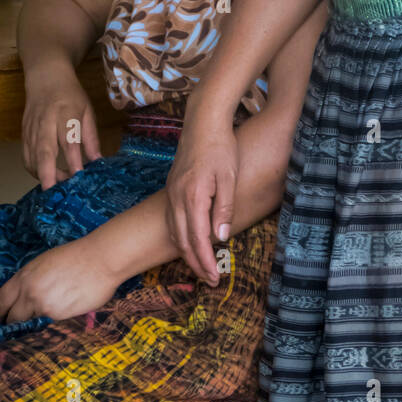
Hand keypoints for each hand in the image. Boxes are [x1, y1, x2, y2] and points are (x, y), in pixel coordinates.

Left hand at [0, 237, 121, 324]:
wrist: (101, 260)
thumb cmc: (76, 256)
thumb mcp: (45, 263)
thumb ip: (30, 280)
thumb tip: (22, 297)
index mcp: (24, 277)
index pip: (0, 301)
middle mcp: (30, 294)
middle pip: (12, 318)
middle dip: (13, 323)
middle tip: (16, 325)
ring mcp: (44, 307)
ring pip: (31, 323)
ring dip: (35, 322)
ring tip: (45, 316)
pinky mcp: (59, 317)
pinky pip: (48, 325)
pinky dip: (51, 322)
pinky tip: (60, 314)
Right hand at [22, 69, 101, 188]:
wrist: (45, 78)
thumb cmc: (70, 94)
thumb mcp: (87, 111)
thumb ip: (91, 137)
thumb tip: (98, 161)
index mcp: (65, 114)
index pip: (69, 141)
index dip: (73, 160)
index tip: (79, 176)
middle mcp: (45, 123)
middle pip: (44, 151)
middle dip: (48, 173)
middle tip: (55, 193)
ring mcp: (31, 129)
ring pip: (32, 157)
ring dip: (43, 175)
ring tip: (57, 187)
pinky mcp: (23, 134)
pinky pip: (26, 156)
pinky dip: (34, 170)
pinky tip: (45, 176)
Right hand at [165, 111, 239, 285]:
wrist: (202, 121)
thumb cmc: (221, 147)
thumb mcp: (229, 178)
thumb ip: (224, 208)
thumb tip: (220, 238)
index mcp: (192, 196)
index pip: (197, 239)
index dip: (205, 261)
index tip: (214, 278)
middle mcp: (177, 197)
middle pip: (181, 240)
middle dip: (195, 263)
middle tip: (209, 280)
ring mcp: (172, 192)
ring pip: (174, 231)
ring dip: (186, 251)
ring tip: (201, 266)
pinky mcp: (172, 187)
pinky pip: (172, 219)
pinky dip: (180, 236)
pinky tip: (189, 241)